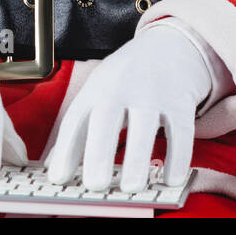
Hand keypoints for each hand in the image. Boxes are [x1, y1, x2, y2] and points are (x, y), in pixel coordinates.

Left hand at [45, 24, 210, 192]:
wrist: (169, 46)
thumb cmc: (126, 78)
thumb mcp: (98, 91)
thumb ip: (79, 127)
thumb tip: (55, 164)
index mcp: (96, 89)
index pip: (76, 120)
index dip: (65, 149)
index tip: (59, 178)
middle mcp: (121, 88)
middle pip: (107, 119)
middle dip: (99, 152)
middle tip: (95, 185)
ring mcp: (153, 93)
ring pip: (145, 125)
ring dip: (138, 158)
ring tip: (132, 188)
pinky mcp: (180, 101)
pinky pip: (180, 130)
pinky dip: (177, 156)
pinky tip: (171, 179)